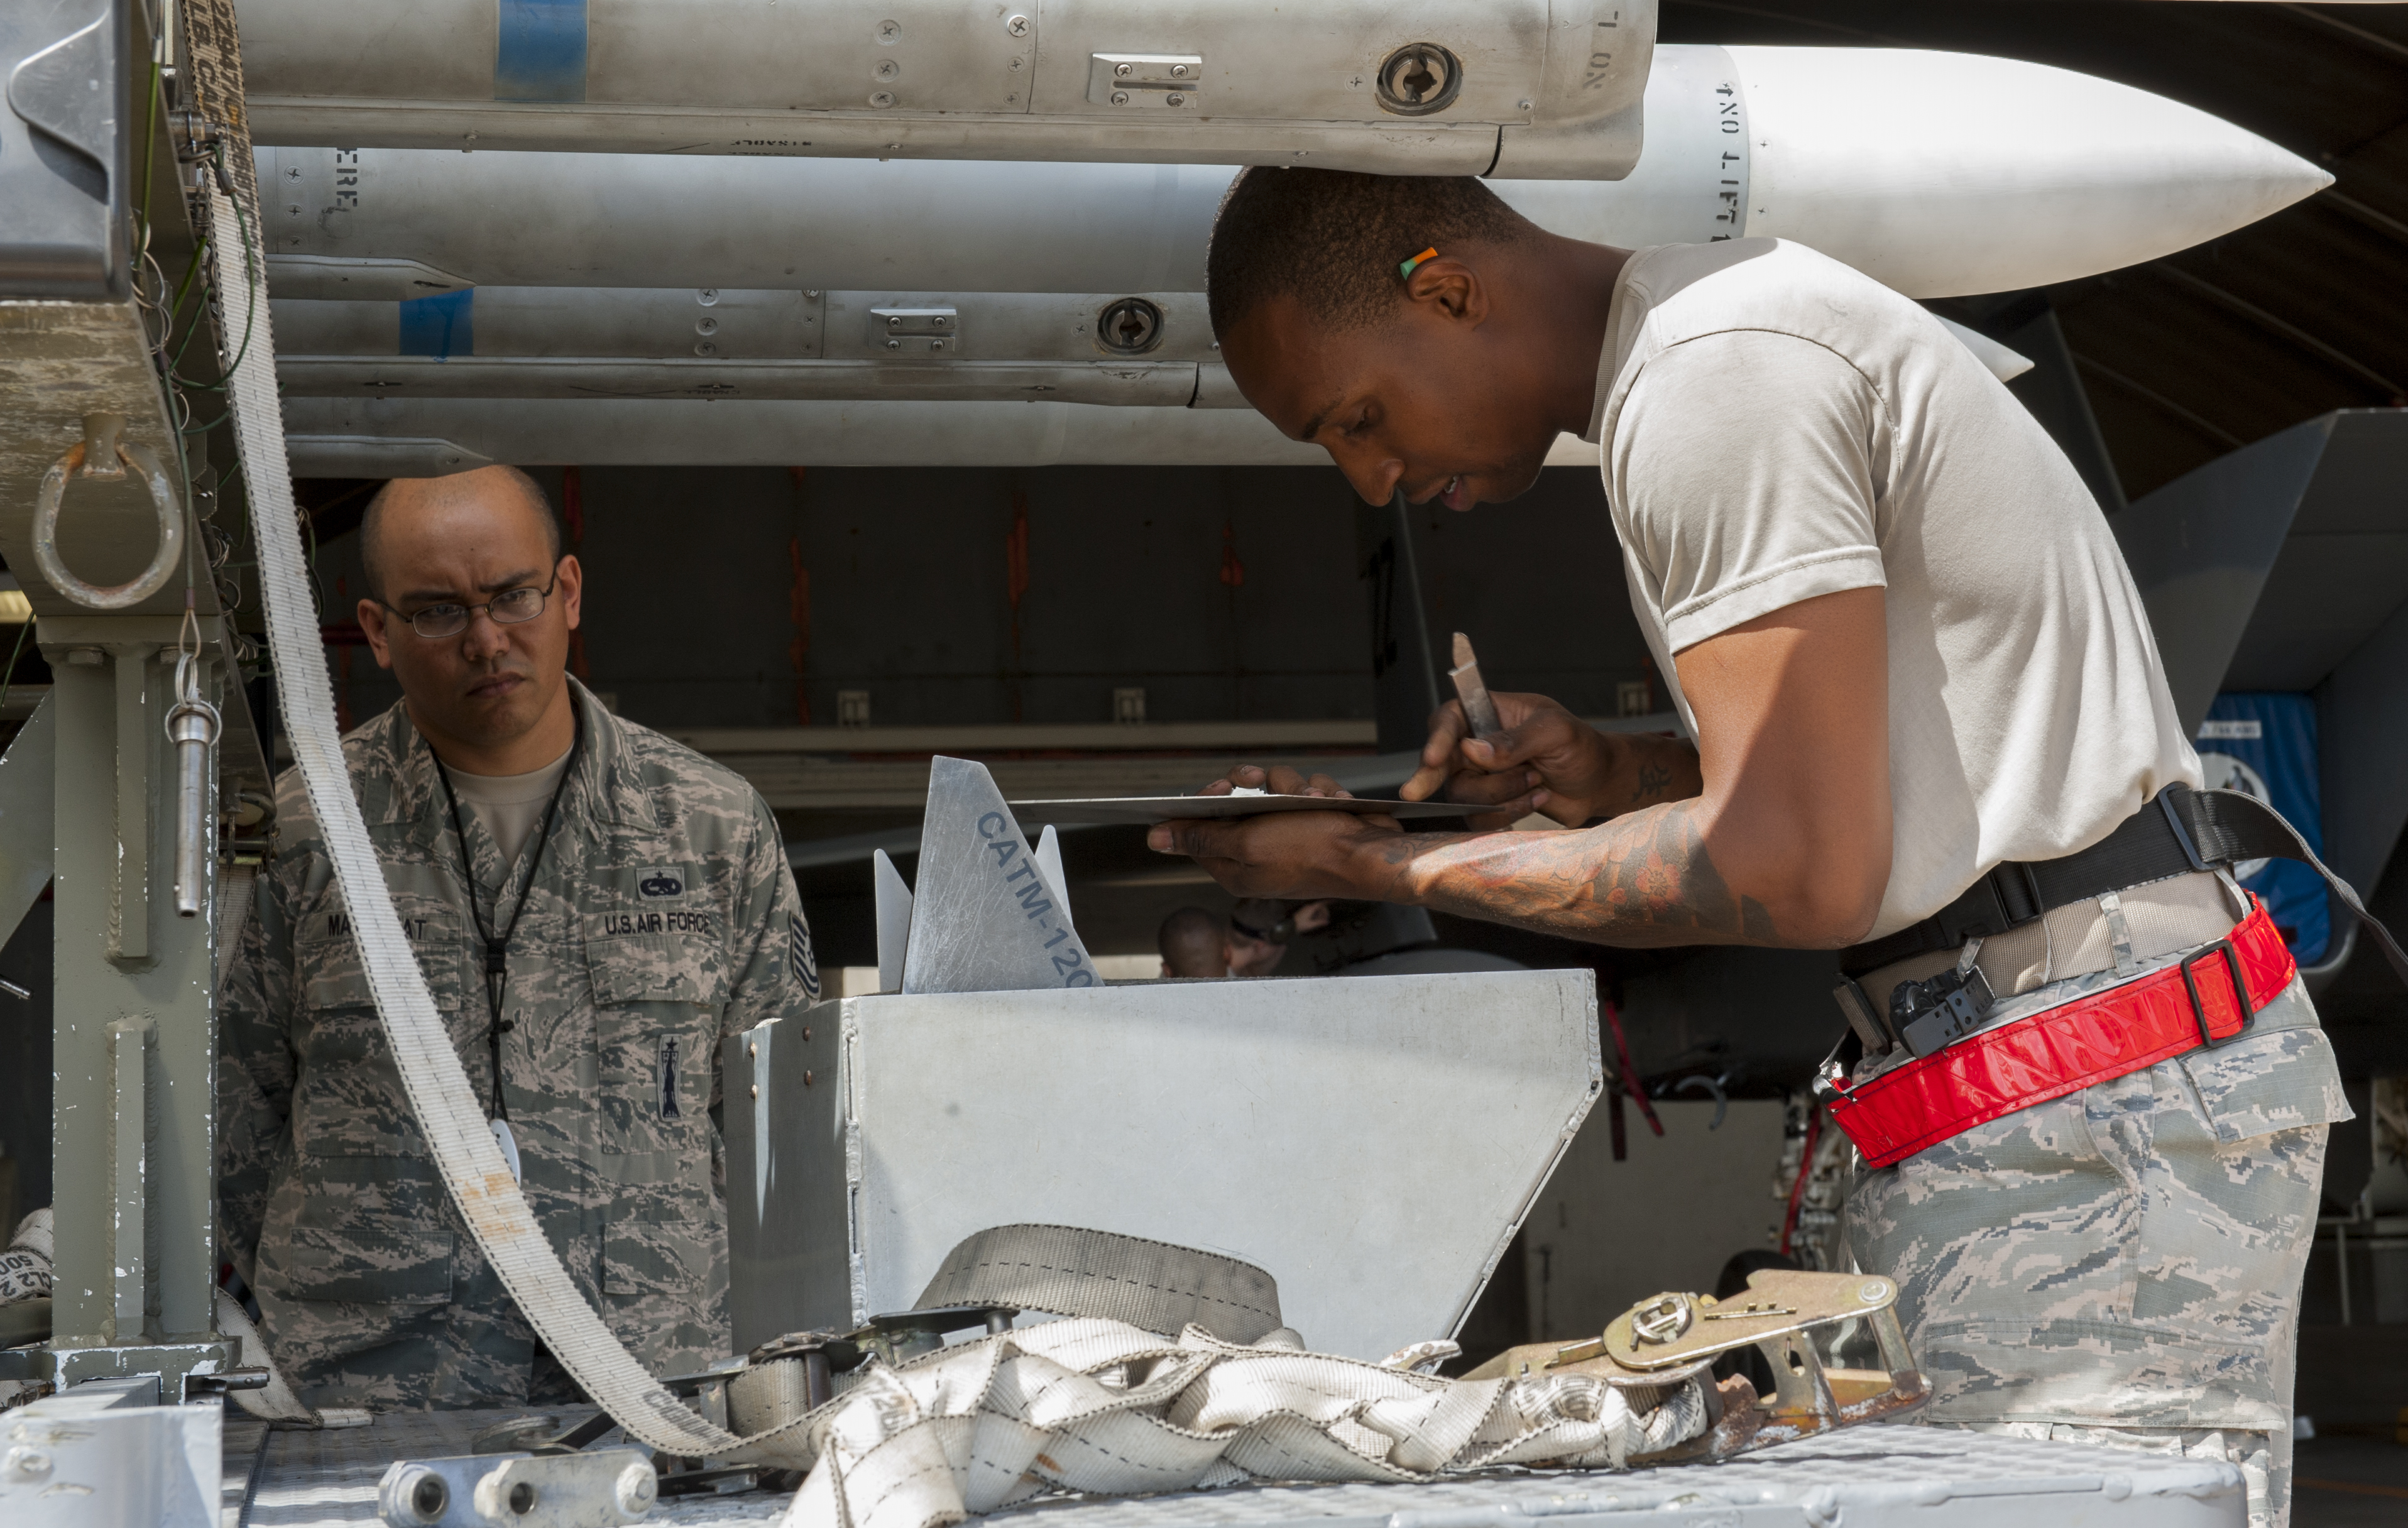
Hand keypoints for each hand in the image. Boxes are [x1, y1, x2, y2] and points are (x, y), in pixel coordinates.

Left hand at [1148, 764, 1402, 899]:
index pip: (1198, 828)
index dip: (1205, 803)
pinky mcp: (1313, 822)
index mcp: (1233, 865)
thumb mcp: (1247, 844)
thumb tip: (1155, 838)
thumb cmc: (1313, 853)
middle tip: (1265, 786)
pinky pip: (1305, 790)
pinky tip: (1333, 807)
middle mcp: (1257, 850)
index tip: (1223, 790)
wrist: (1372, 855)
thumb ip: (1200, 838)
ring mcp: (1286, 834)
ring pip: (1273, 788)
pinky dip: (1321, 794)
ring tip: (1314, 803)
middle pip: (1235, 800)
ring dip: (1295, 788)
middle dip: (1256, 788)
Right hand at [1402, 691, 1623, 828]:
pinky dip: (1507, 812)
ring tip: (1535, 781)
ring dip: (1501, 794)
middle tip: (1414, 793)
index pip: (1450, 718)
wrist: (1598, 784)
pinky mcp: (1487, 804)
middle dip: (1428, 777)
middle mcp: (1476, 743)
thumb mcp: (1556, 732)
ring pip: (1462, 794)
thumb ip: (1515, 740)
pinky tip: (1534, 799)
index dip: (1437, 737)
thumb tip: (1474, 749)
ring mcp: (1479, 776)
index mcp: (1489, 712)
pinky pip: (1478, 816)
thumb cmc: (1581, 747)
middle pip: (1439, 759)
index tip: (1433, 758)